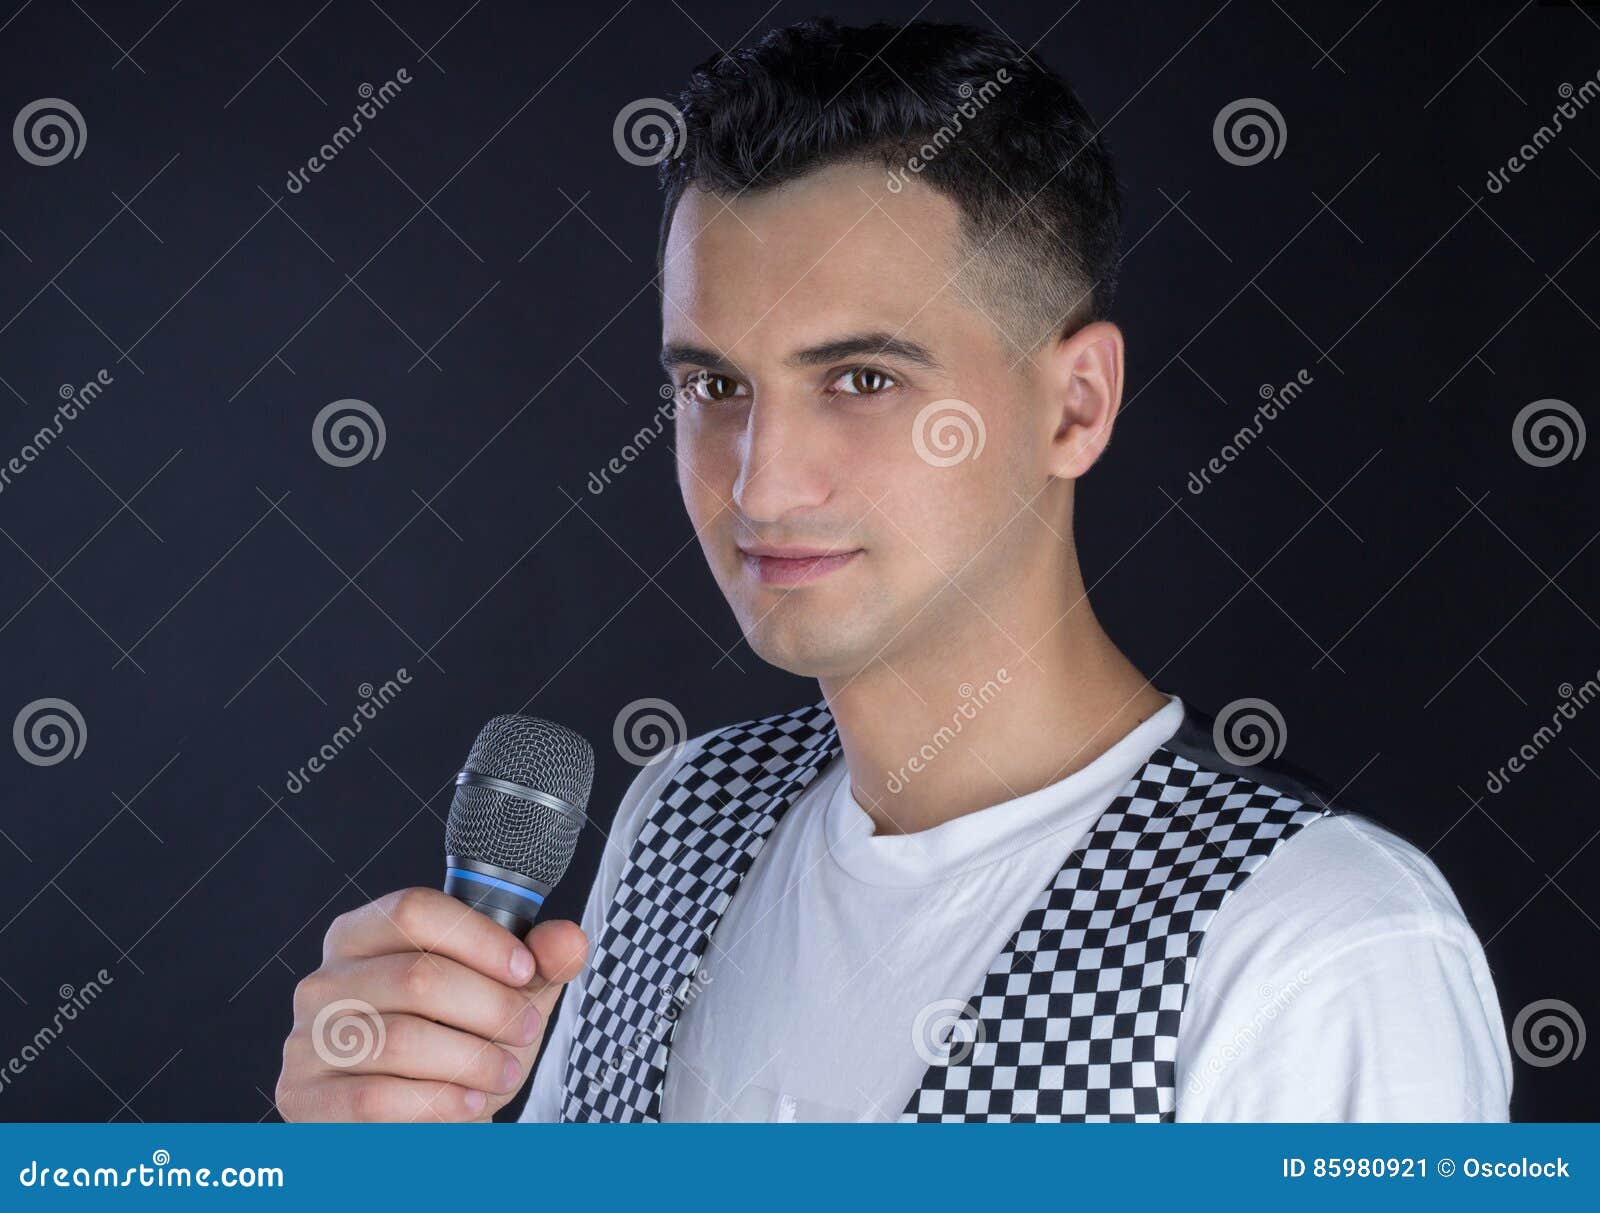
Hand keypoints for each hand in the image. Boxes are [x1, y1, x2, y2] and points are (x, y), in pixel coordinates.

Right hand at [274, 887, 586, 1121]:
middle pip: (416, 974)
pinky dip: (437, 1101)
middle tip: (526, 1030)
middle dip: (489, 1007)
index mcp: (362, 935)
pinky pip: (376, 1096)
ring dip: (471, 1059)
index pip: (414, 909)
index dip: (479, 938)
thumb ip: (539, 963)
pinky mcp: (302, 1097)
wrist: (414, 1123)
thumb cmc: (456, 1045)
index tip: (525, 971)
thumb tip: (569, 939)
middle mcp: (324, 979)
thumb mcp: (504, 998)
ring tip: (505, 1073)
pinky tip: (471, 1102)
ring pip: (401, 1038)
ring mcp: (306, 1038)